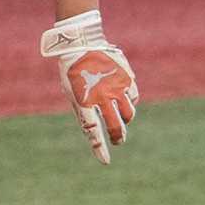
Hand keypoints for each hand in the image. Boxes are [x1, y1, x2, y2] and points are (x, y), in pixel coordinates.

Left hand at [40, 9, 137, 161]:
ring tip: (121, 118)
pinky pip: (133, 97)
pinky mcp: (126, 78)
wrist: (82, 43)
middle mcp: (101, 96)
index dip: (99, 147)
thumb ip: (84, 111)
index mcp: (83, 100)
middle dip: (118, 137)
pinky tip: (122, 96)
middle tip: (118, 141)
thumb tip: (97, 130)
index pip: (92, 130)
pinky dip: (129, 101)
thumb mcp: (72, 92)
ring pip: (129, 114)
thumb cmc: (73, 71)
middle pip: (115, 126)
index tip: (105, 161)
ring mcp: (116, 87)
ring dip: (126, 120)